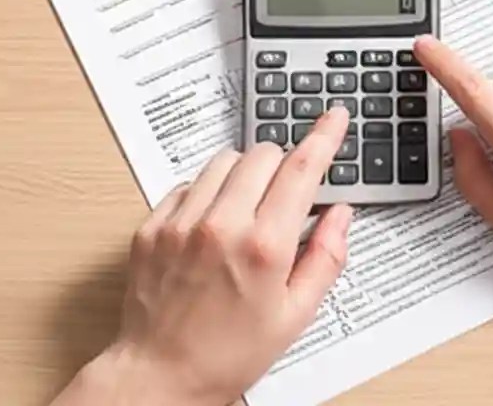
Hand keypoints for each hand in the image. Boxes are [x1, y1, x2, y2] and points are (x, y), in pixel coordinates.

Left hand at [57, 108, 352, 405]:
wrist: (161, 374)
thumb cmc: (228, 353)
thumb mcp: (296, 315)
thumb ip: (326, 257)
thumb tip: (341, 215)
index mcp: (265, 247)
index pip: (302, 169)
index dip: (323, 136)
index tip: (333, 118)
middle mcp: (222, 226)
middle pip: (263, 155)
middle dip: (282, 166)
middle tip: (284, 197)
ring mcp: (181, 223)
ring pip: (224, 161)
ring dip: (244, 174)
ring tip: (246, 212)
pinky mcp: (152, 227)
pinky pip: (187, 184)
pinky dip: (206, 193)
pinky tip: (212, 225)